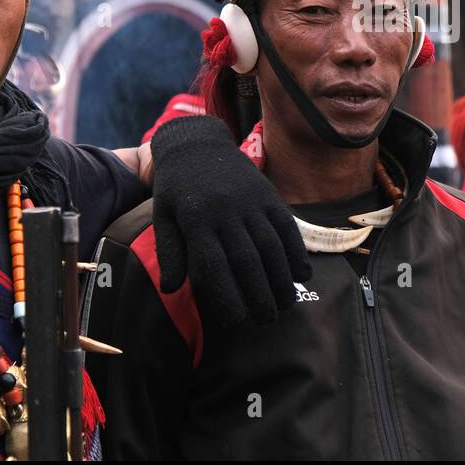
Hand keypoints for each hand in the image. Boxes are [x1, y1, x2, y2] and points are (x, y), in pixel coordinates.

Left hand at [150, 116, 311, 326]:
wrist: (195, 144)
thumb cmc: (177, 190)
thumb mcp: (163, 218)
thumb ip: (170, 253)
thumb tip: (171, 290)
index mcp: (196, 221)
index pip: (214, 267)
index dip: (227, 297)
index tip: (235, 320)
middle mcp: (226, 211)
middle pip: (247, 261)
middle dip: (259, 295)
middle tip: (266, 320)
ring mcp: (250, 202)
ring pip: (271, 246)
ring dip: (281, 279)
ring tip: (284, 304)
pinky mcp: (268, 195)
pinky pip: (286, 226)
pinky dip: (296, 252)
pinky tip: (301, 274)